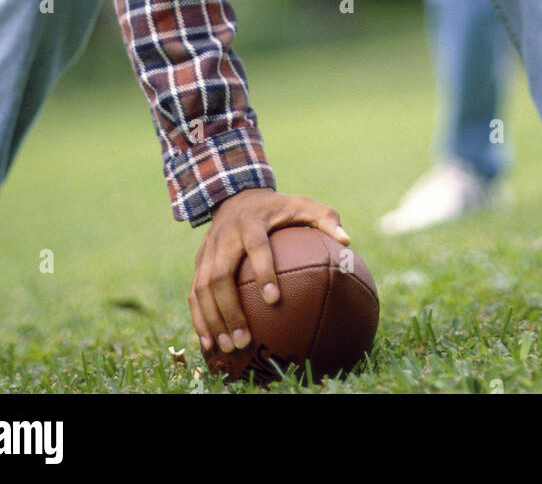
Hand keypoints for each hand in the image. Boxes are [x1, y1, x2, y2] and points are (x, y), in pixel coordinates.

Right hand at [189, 188, 349, 353]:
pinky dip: (199, 318)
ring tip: (228, 347)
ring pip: (203, 287)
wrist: (236, 194)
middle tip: (244, 339)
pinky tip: (209, 343)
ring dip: (213, 320)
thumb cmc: (278, 207)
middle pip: (221, 274)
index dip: (263, 270)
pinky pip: (194, 292)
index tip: (274, 299)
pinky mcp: (199, 261)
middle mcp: (225, 236)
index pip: (256, 246)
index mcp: (252, 222)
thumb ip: (325, 219)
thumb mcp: (302, 204)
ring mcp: (208, 250)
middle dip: (230, 309)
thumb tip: (347, 241)